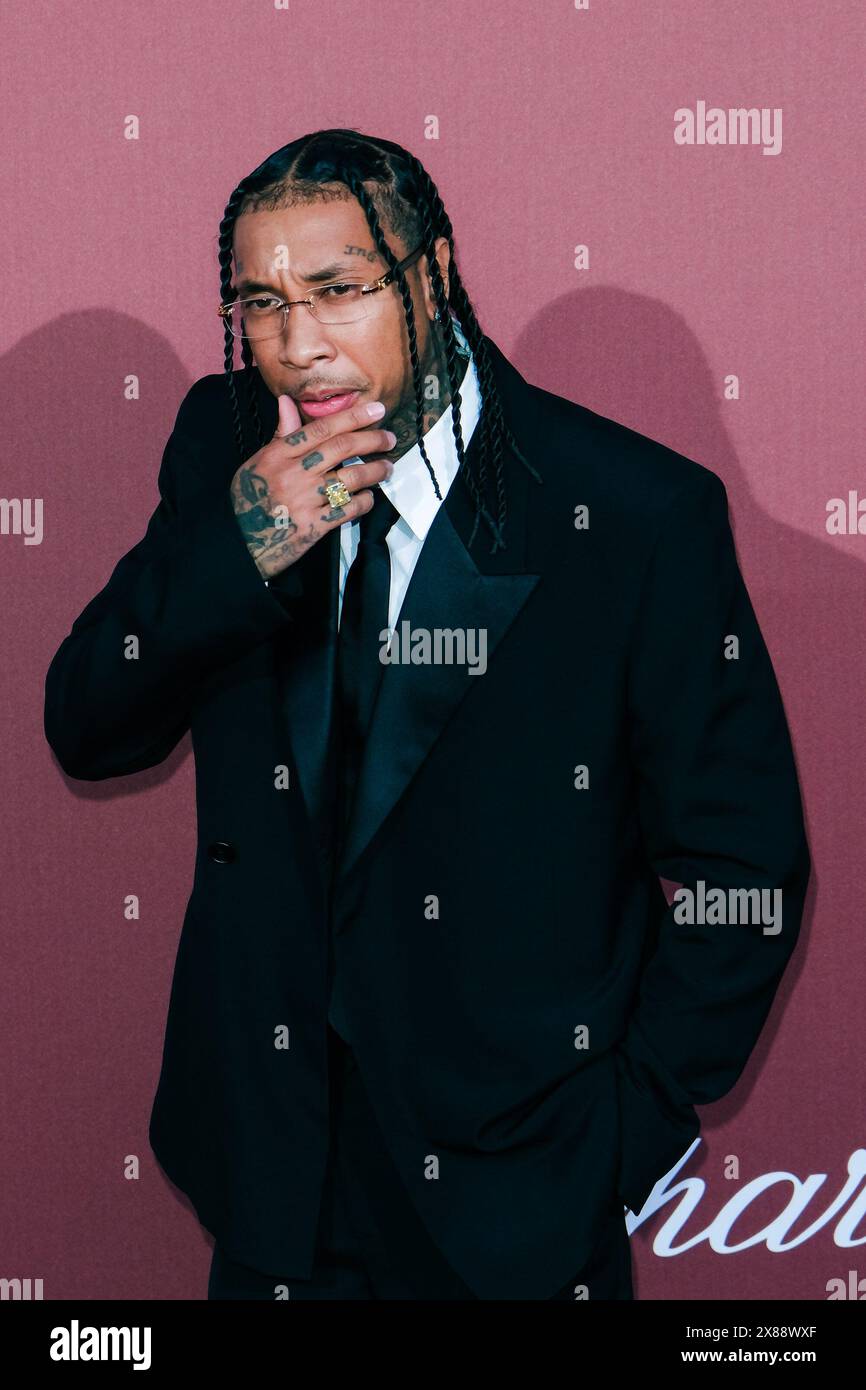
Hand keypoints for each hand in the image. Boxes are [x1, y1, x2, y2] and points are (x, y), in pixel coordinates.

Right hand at [229, 394, 395, 579]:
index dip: (353, 417)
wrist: (236, 542)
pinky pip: (346, 510)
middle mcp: (292, 473)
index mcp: (278, 454)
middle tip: (389, 438)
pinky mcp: (311, 527)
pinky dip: (363, 502)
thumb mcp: (258, 462)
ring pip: (349, 478)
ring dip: (374, 471)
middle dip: (372, 440)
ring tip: (387, 468)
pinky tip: (369, 498)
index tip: (376, 410)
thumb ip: (280, 435)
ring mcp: (303, 500)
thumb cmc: (248, 499)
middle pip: (341, 448)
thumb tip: (287, 402)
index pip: (322, 428)